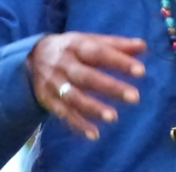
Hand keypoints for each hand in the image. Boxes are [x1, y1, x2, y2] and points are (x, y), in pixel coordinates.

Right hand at [27, 32, 146, 139]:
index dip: (120, 61)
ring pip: (74, 97)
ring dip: (93, 108)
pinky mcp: (48, 100)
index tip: (141, 70)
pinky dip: (78, 125)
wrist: (32, 57)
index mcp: (76, 45)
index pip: (100, 53)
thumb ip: (116, 44)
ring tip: (114, 117)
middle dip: (111, 87)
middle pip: (88, 77)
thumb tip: (143, 46)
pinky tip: (94, 134)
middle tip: (135, 96)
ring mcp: (54, 83)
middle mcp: (64, 64)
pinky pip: (63, 114)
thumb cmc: (71, 48)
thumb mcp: (90, 40)